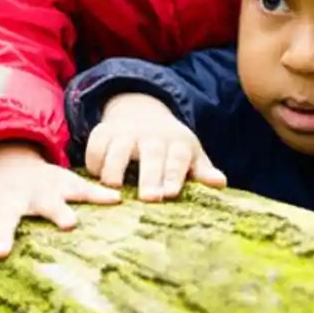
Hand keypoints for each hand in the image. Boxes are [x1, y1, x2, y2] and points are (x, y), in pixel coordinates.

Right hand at [0, 143, 119, 264]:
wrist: (6, 160)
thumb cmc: (44, 181)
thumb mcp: (68, 182)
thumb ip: (92, 193)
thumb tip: (121, 198)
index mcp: (40, 193)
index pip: (53, 203)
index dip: (61, 213)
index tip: (70, 224)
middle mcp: (11, 198)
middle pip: (8, 216)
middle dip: (3, 234)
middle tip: (1, 254)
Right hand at [85, 93, 225, 200]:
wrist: (143, 113)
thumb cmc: (171, 147)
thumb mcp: (189, 155)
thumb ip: (202, 171)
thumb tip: (220, 183)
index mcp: (176, 143)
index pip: (177, 159)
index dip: (174, 175)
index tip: (171, 193)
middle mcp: (151, 136)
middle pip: (151, 155)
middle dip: (150, 176)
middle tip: (150, 199)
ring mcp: (125, 133)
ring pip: (118, 149)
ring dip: (115, 168)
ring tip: (114, 189)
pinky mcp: (103, 132)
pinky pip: (95, 146)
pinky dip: (93, 162)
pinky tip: (95, 178)